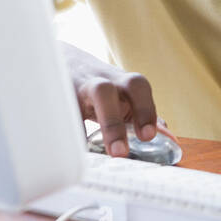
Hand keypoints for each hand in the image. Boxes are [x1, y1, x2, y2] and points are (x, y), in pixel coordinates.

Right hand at [61, 42, 158, 157]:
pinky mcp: (53, 101)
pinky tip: (62, 154)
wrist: (68, 62)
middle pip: (104, 91)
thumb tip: (167, 134)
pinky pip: (54, 117)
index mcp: (120, 82)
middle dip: (112, 123)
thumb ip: (142, 113)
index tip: (147, 136)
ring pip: (71, 102)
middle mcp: (96, 82)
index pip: (137, 87)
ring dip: (78, 130)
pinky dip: (58, 137)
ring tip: (84, 157)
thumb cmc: (104, 87)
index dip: (144, 110)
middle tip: (119, 153)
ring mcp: (71, 90)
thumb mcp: (125, 94)